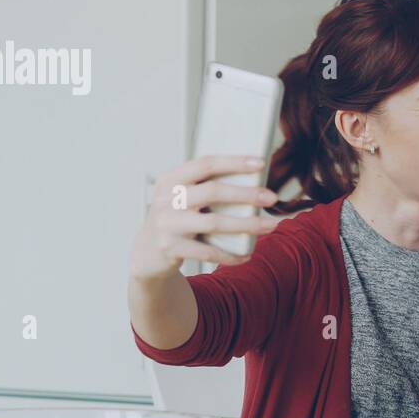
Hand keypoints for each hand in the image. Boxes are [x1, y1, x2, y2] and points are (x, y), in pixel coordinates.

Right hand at [130, 155, 279, 280]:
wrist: (146, 252)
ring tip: (270, 225)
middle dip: (247, 194)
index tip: (261, 163)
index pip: (205, 164)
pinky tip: (247, 255)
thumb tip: (254, 182)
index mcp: (171, 180)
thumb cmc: (175, 219)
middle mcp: (167, 199)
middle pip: (213, 191)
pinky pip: (208, 252)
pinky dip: (230, 255)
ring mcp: (168, 224)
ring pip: (214, 222)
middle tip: (272, 198)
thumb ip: (205, 187)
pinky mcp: (171, 248)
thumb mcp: (182, 197)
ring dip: (247, 225)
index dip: (234, 162)